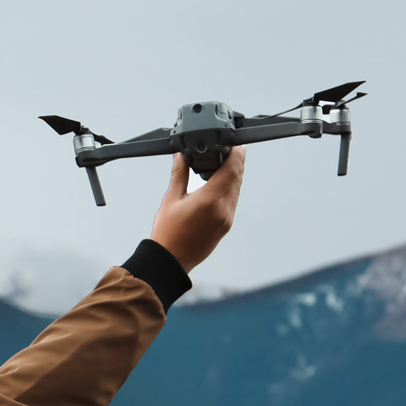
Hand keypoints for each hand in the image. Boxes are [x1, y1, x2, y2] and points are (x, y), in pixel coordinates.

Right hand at [150, 148, 243, 273]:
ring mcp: (227, 219)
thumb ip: (180, 174)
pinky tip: (220, 185)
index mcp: (209, 200)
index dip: (236, 155)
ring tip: (225, 165)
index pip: (231, 170)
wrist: (171, 260)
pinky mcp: (226, 225)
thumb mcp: (171, 199)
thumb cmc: (168, 233)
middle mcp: (223, 209)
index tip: (235, 145)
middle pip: (237, 179)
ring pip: (237, 190)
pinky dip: (230, 189)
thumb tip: (181, 156)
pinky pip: (233, 201)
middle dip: (236, 163)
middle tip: (231, 150)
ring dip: (234, 176)